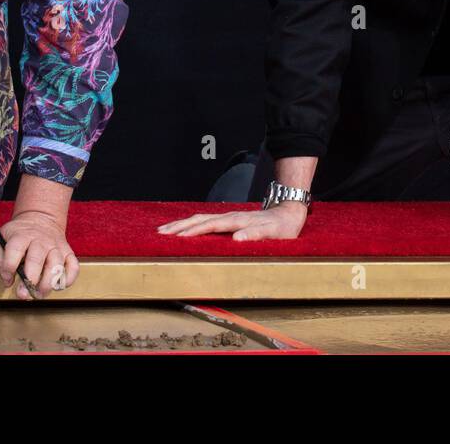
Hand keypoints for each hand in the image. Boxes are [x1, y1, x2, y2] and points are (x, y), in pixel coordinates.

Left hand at [0, 210, 77, 299]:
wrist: (41, 218)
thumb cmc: (19, 234)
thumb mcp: (1, 239)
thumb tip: (7, 279)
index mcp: (22, 235)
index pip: (15, 250)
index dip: (9, 267)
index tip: (7, 278)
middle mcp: (41, 240)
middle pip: (37, 259)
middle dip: (30, 280)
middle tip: (23, 294)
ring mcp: (56, 246)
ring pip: (56, 265)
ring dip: (48, 283)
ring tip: (40, 293)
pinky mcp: (68, 252)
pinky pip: (73, 267)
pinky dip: (68, 279)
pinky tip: (57, 285)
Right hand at [156, 203, 307, 240]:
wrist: (287, 211)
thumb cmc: (281, 226)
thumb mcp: (273, 233)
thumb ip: (255, 234)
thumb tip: (237, 238)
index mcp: (238, 221)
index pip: (211, 226)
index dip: (194, 231)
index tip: (178, 236)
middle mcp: (230, 216)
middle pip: (200, 220)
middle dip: (180, 226)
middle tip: (161, 233)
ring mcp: (228, 216)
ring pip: (200, 218)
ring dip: (182, 223)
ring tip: (165, 229)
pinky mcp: (228, 219)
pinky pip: (206, 220)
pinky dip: (191, 223)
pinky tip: (184, 226)